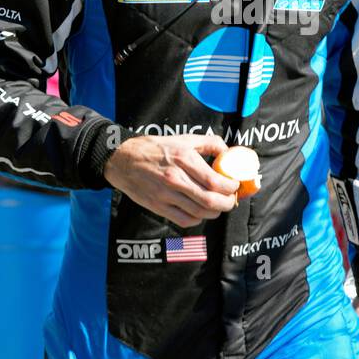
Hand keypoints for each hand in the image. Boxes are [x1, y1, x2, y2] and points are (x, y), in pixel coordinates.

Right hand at [103, 133, 239, 228]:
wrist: (123, 159)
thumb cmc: (155, 148)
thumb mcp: (183, 139)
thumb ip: (209, 143)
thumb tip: (229, 152)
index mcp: (184, 159)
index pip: (215, 181)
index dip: (231, 187)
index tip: (235, 186)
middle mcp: (175, 178)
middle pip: (210, 200)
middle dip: (227, 203)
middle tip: (232, 200)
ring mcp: (165, 194)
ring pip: (200, 212)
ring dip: (215, 212)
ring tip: (218, 206)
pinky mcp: (158, 206)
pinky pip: (184, 220)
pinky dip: (197, 219)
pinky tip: (200, 211)